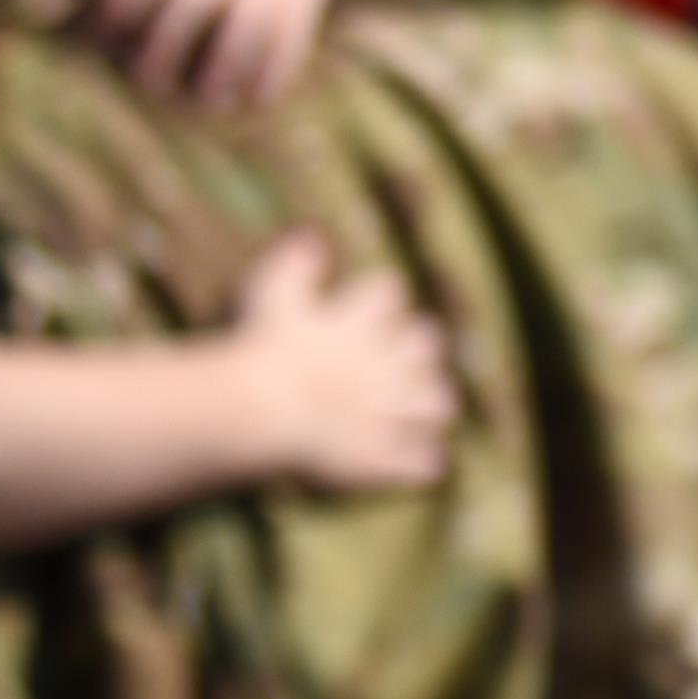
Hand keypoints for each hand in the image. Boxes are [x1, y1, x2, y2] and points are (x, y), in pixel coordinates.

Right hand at [216, 229, 459, 494]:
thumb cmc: (263, 346)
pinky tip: (425, 463)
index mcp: (360, 321)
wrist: (263, 410)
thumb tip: (311, 235)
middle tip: (407, 353)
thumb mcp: (271, 294)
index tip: (369, 301)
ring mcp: (387, 409)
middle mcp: (386, 362)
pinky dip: (423, 462)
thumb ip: (295, 265)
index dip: (379, 296)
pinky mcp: (380, 453)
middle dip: (420, 347)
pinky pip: (416, 462)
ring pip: (434, 401)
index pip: (386, 293)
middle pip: (425, 344)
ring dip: (434, 402)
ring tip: (430, 407)